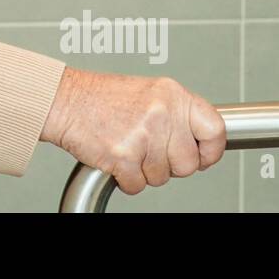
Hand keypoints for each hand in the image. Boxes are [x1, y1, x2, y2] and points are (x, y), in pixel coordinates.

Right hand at [39, 67, 226, 194]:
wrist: (63, 100)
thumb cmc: (101, 97)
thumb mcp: (149, 92)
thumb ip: (177, 113)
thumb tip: (202, 142)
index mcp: (172, 94)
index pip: (214, 129)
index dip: (210, 150)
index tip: (202, 156)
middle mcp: (161, 113)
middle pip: (188, 163)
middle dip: (169, 165)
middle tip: (149, 150)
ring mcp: (143, 135)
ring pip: (162, 177)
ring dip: (144, 171)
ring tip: (127, 146)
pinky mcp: (123, 156)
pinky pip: (137, 185)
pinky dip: (125, 179)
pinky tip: (115, 156)